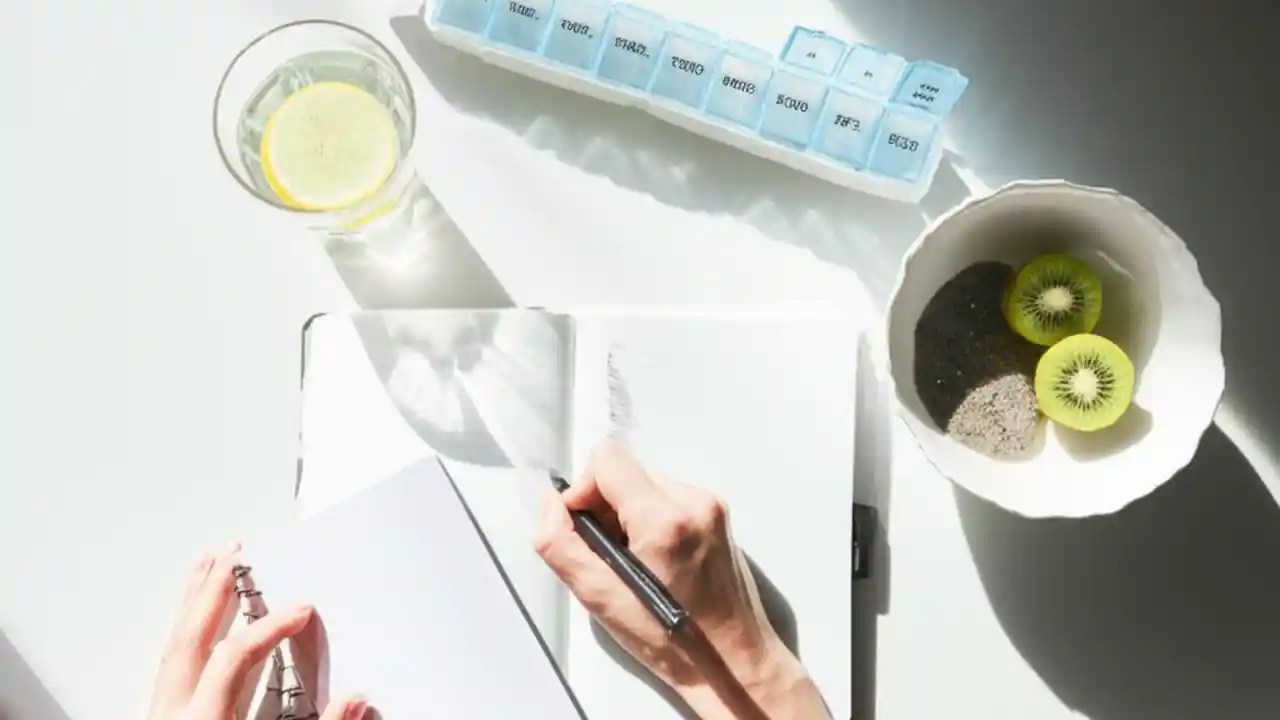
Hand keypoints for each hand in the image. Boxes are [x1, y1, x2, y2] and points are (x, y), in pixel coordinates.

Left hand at [147, 543, 366, 719]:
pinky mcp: (161, 714)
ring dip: (193, 600)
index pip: (234, 658)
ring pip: (173, 645)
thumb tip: (355, 699)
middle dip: (215, 590)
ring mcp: (161, 712)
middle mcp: (174, 712)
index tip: (300, 609)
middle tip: (235, 554)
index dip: (270, 629)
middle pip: (191, 637)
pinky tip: (191, 613)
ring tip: (206, 563)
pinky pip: (168, 659)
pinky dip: (181, 627)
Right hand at [533, 442, 830, 719]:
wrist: (735, 664)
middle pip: (627, 472)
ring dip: (629, 516)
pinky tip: (657, 562)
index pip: (607, 459)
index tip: (583, 529)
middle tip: (610, 556)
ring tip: (635, 564)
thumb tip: (551, 507)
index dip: (582, 491)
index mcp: (665, 519)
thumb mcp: (601, 599)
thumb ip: (561, 545)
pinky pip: (670, 499)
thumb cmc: (673, 642)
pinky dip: (653, 522)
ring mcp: (713, 507)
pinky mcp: (720, 517)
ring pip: (647, 485)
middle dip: (606, 508)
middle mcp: (695, 502)